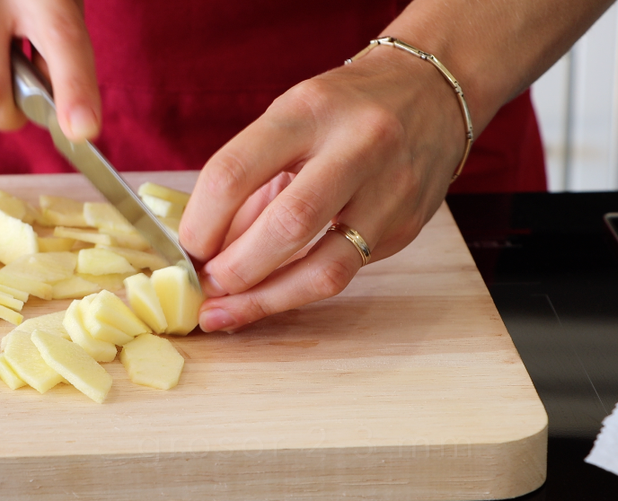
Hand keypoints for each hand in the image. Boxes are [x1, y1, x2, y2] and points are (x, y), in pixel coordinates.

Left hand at [179, 46, 466, 332]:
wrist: (431, 93)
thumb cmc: (342, 110)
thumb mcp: (288, 122)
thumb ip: (248, 185)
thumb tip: (203, 253)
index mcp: (308, 111)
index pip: (235, 173)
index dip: (200, 224)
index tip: (186, 251)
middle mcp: (357, 146)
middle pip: (286, 225)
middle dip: (235, 270)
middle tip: (206, 287)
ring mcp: (390, 191)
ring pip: (324, 269)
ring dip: (265, 299)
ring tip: (227, 312)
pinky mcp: (406, 228)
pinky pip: (344, 274)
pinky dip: (297, 291)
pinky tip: (270, 296)